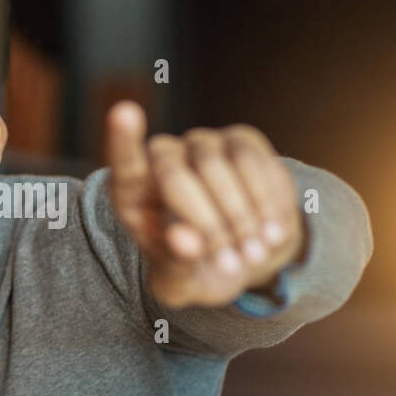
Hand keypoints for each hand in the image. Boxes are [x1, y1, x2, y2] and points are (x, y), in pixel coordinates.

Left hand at [105, 101, 303, 308]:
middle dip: (208, 225)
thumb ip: (176, 265)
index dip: (123, 139)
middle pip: (174, 175)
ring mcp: (201, 145)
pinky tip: (273, 233)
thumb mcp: (180, 283)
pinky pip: (257, 162)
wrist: (242, 256)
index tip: (123, 112)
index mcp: (133, 195)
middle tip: (232, 264)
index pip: (123, 164)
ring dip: (241, 217)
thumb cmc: (197, 271)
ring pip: (219, 165)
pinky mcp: (240, 141)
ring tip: (254, 256)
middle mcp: (162, 159)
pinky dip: (267, 204)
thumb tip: (183, 240)